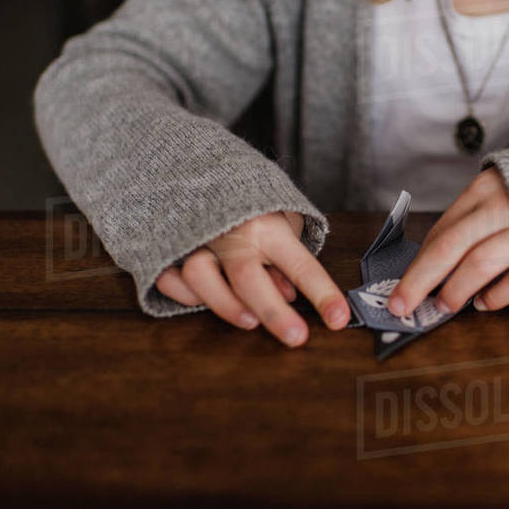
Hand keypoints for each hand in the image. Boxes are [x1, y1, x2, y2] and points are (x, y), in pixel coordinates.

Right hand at [153, 210, 349, 346]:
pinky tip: (202, 300)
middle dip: (274, 312)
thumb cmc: (253, 205)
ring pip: (200, 276)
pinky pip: (169, 278)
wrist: (204, 170)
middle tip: (296, 337)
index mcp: (268, 225)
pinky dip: (184, 295)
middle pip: (249, 277)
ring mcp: (197, 240)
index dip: (323, 294)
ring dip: (225, 304)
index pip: (301, 264)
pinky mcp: (170, 247)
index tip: (339, 319)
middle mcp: (232, 233)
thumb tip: (288, 295)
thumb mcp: (282, 222)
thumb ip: (285, 259)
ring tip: (249, 321)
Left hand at [387, 166, 508, 317]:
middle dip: (419, 280)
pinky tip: (484, 303)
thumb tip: (439, 256)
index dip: (420, 259)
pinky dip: (496, 296)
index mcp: (487, 187)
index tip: (404, 281)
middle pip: (449, 246)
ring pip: (478, 264)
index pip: (443, 228)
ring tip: (444, 306)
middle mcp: (503, 205)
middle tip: (401, 305)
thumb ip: (477, 216)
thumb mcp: (506, 187)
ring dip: (456, 290)